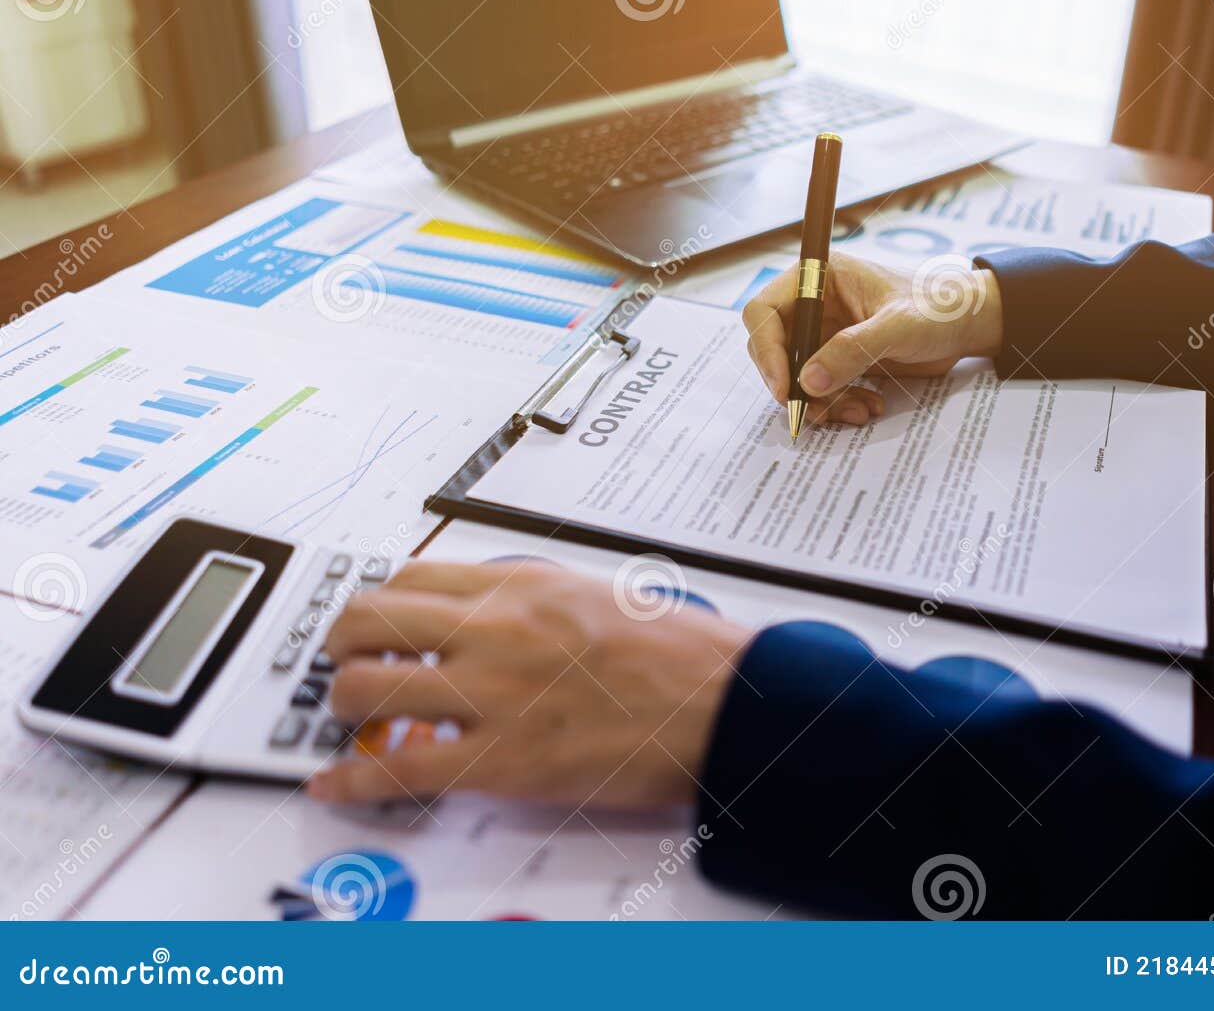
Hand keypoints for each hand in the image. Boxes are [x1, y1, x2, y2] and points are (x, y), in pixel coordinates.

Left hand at [308, 560, 750, 808]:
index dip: (380, 604)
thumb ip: (537, 601)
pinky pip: (397, 771)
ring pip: (367, 689)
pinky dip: (353, 780)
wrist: (729, 706)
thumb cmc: (687, 658)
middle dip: (343, 646)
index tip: (378, 623)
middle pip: (370, 620)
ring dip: (344, 705)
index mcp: (526, 584)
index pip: (412, 577)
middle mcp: (497, 629)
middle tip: (348, 665)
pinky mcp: (503, 761)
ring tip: (353, 720)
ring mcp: (495, 695)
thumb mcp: (602, 594)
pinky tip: (337, 783)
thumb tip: (491, 616)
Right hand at [741, 252, 1002, 424]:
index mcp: (819, 278)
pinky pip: (821, 390)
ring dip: (820, 402)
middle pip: (774, 349)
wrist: (967, 326)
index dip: (766, 350)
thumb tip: (807, 381)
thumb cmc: (938, 309)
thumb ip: (853, 350)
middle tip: (814, 412)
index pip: (765, 311)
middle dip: (793, 385)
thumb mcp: (899, 326)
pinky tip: (868, 407)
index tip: (784, 387)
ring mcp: (825, 334)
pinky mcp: (839, 360)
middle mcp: (814, 305)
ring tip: (858, 411)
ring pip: (796, 376)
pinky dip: (838, 404)